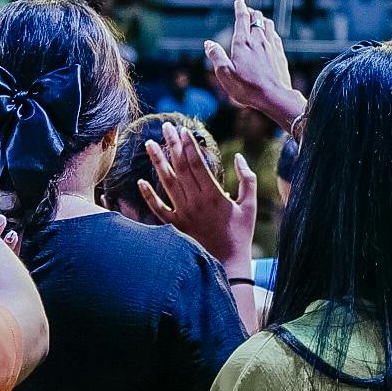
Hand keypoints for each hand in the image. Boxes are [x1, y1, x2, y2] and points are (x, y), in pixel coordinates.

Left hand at [140, 125, 256, 267]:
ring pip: (167, 183)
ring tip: (148, 144)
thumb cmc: (242, 234)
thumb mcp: (250, 205)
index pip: (196, 163)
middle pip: (180, 167)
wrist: (228, 264)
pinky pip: (159, 208)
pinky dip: (149, 195)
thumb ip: (247, 179)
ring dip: (157, 162)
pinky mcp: (176, 226)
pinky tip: (141, 182)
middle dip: (172, 144)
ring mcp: (183, 214)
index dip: (188, 144)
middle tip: (166, 126)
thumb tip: (239, 157)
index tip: (183, 129)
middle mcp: (195, 202)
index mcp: (214, 195)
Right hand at [200, 0, 303, 133]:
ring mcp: (271, 47)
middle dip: (251, 12)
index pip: (242, 18)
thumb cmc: (247, 87)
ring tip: (258, 19)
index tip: (239, 1)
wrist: (274, 97)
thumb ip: (216, 56)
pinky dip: (270, 31)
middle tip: (247, 10)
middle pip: (257, 18)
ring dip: (262, 19)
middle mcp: (258, 41)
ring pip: (268, 25)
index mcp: (243, 43)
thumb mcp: (225, 73)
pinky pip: (275, 36)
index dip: (240, 8)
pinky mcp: (280, 55)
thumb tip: (208, 43)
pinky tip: (270, 34)